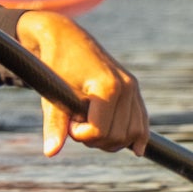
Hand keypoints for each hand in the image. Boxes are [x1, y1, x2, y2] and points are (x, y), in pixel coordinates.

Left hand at [16, 10, 148, 156]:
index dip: (80, 135)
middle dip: (95, 140)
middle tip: (76, 126)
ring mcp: (133, 87)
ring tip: (89, 125)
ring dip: (111, 140)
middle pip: (118, 136)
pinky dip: (137, 136)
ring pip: (133, 133)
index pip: (100, 132)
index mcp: (108, 87)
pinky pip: (142, 121)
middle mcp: (126, 87)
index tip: (67, 124)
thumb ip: (54, 124)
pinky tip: (136, 150)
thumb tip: (50, 153)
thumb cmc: (55, 65)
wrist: (64, 38)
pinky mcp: (134, 89)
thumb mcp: (52, 95)